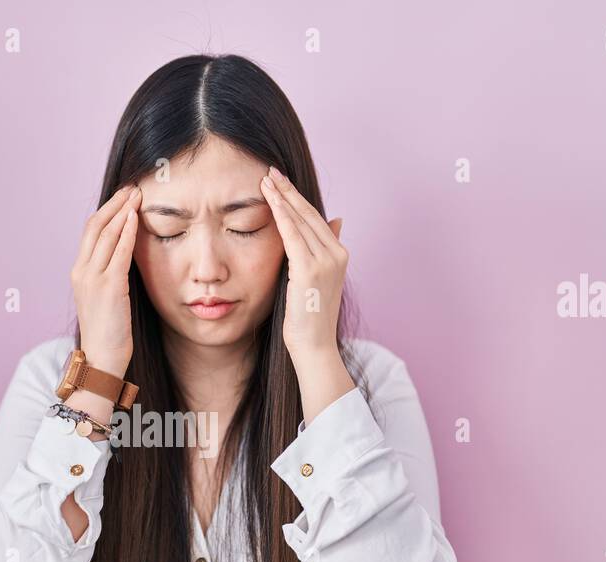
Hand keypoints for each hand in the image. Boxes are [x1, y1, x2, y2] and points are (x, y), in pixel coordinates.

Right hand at [70, 184, 139, 375]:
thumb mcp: (105, 299)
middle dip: (114, 204)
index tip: (123, 197)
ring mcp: (92, 279)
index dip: (107, 211)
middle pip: (95, 226)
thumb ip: (110, 276)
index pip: (90, 232)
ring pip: (105, 234)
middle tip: (131, 188)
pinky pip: (117, 252)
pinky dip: (126, 232)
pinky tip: (136, 218)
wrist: (102, 360)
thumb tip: (125, 257)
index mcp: (79, 273)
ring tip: (137, 195)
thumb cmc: (109, 334)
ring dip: (122, 211)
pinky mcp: (108, 288)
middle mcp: (81, 271)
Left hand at [259, 166, 346, 362]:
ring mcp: (326, 261)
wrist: (314, 347)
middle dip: (288, 191)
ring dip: (282, 197)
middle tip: (270, 171)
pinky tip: (269, 200)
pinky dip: (281, 215)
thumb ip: (324, 250)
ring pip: (300, 220)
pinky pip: (292, 235)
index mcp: (339, 255)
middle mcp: (337, 254)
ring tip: (266, 179)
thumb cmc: (309, 319)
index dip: (297, 199)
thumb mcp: (318, 280)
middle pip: (308, 214)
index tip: (280, 181)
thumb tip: (336, 220)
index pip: (315, 219)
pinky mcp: (310, 270)